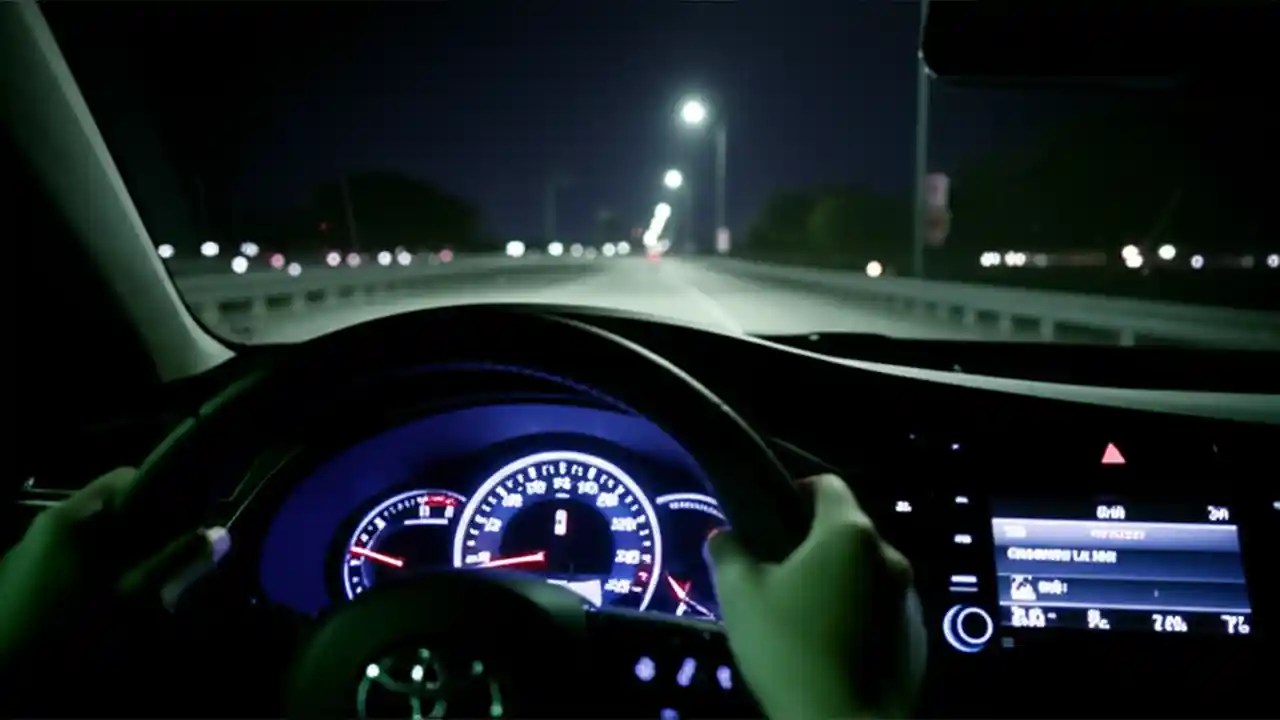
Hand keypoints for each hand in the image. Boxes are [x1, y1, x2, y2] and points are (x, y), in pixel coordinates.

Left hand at [0, 467, 227, 671]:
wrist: (7, 668)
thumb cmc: (67, 625)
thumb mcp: (130, 594)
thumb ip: (175, 562)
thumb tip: (221, 535)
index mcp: (70, 516)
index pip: (124, 479)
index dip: (162, 493)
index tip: (189, 518)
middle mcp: (49, 523)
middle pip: (112, 511)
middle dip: (147, 532)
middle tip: (174, 558)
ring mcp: (32, 551)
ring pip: (95, 538)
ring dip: (124, 555)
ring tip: (148, 583)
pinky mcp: (26, 577)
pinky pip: (75, 560)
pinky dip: (100, 571)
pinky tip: (112, 600)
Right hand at [706, 474, 925, 719]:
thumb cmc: (789, 649)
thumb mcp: (740, 596)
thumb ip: (728, 553)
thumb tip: (722, 536)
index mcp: (848, 533)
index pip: (828, 485)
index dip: (798, 491)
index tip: (773, 517)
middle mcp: (888, 555)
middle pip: (848, 530)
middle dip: (814, 543)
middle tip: (777, 571)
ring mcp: (908, 597)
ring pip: (866, 571)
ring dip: (838, 580)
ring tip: (802, 613)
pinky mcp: (916, 635)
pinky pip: (881, 608)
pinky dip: (858, 613)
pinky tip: (830, 644)